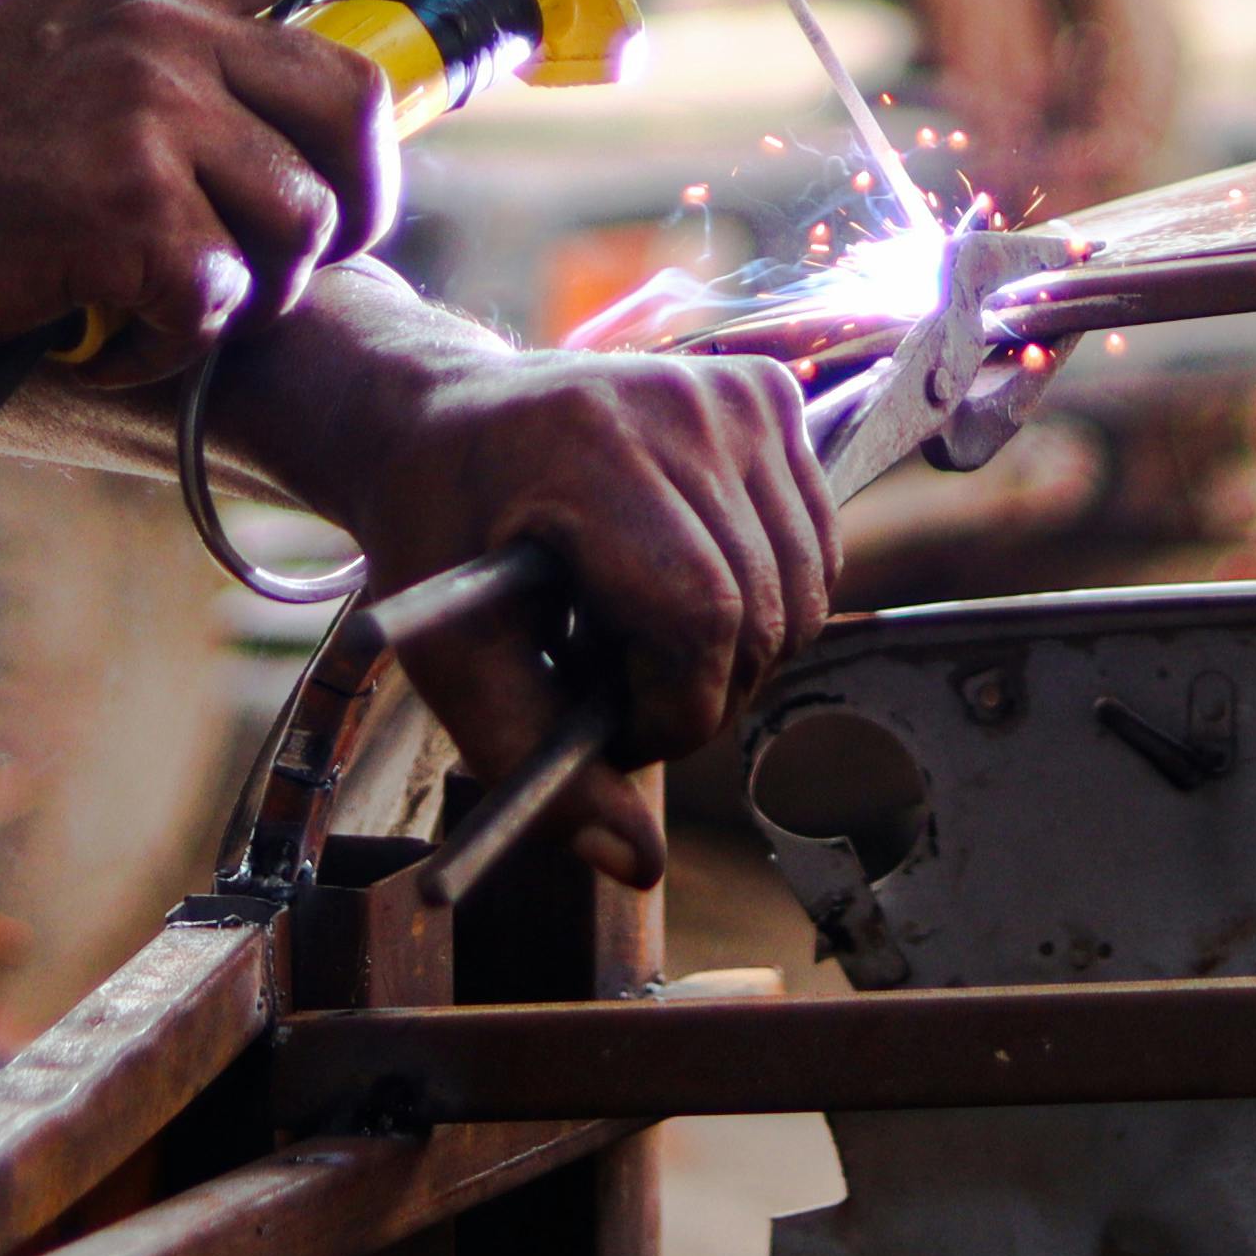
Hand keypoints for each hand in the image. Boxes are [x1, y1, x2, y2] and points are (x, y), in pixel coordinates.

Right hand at [0, 0, 496, 370]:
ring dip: (258, 280)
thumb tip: (273, 105)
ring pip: (303, 217)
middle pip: (354, 98)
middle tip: (327, 238)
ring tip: (174, 290)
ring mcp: (150, 113)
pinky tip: (117, 324)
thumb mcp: (44, 33)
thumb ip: (156, 46)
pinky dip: (181, 334)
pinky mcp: (133, 210)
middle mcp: (158, 25)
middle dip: (363, 190)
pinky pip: (227, 295)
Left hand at [341, 345, 836, 889]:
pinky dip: (772, 596)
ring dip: (742, 651)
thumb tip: (634, 864)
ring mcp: (732, 392)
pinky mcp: (768, 392)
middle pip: (762, 611)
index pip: (700, 615)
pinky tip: (683, 583)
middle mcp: (679, 404)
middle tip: (623, 695)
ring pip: (806, 588)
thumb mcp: (451, 655)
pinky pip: (817, 543)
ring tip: (639, 634)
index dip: (676, 707)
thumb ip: (530, 762)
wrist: (439, 416)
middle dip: (704, 691)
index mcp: (588, 449)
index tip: (616, 729)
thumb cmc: (438, 536)